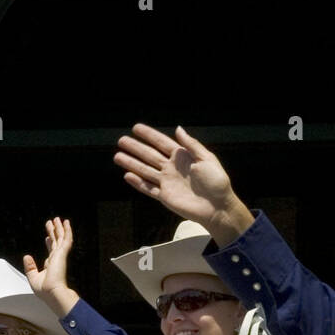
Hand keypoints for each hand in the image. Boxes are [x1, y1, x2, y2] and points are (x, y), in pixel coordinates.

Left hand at [23, 217, 78, 316]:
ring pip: (61, 238)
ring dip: (60, 228)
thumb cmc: (45, 291)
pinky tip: (66, 223)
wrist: (53, 294)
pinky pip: (66, 239)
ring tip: (58, 219)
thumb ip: (29, 266)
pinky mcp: (62, 254)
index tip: (48, 237)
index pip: (51, 251)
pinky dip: (67, 230)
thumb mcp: (32, 277)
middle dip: (54, 232)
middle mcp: (56, 259)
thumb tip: (26, 256)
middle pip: (56, 242)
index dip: (50, 243)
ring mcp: (60, 256)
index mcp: (50, 265)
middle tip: (53, 223)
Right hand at [115, 125, 253, 245]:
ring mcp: (167, 182)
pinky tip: (127, 176)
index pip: (162, 143)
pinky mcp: (165, 197)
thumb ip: (191, 145)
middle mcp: (172, 168)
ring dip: (131, 163)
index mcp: (183, 157)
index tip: (136, 127)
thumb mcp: (207, 159)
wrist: (218, 207)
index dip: (149, 135)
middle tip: (121, 140)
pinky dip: (138, 183)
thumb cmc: (217, 182)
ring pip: (145, 171)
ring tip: (117, 156)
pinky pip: (149, 189)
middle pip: (150, 155)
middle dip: (135, 148)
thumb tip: (178, 129)